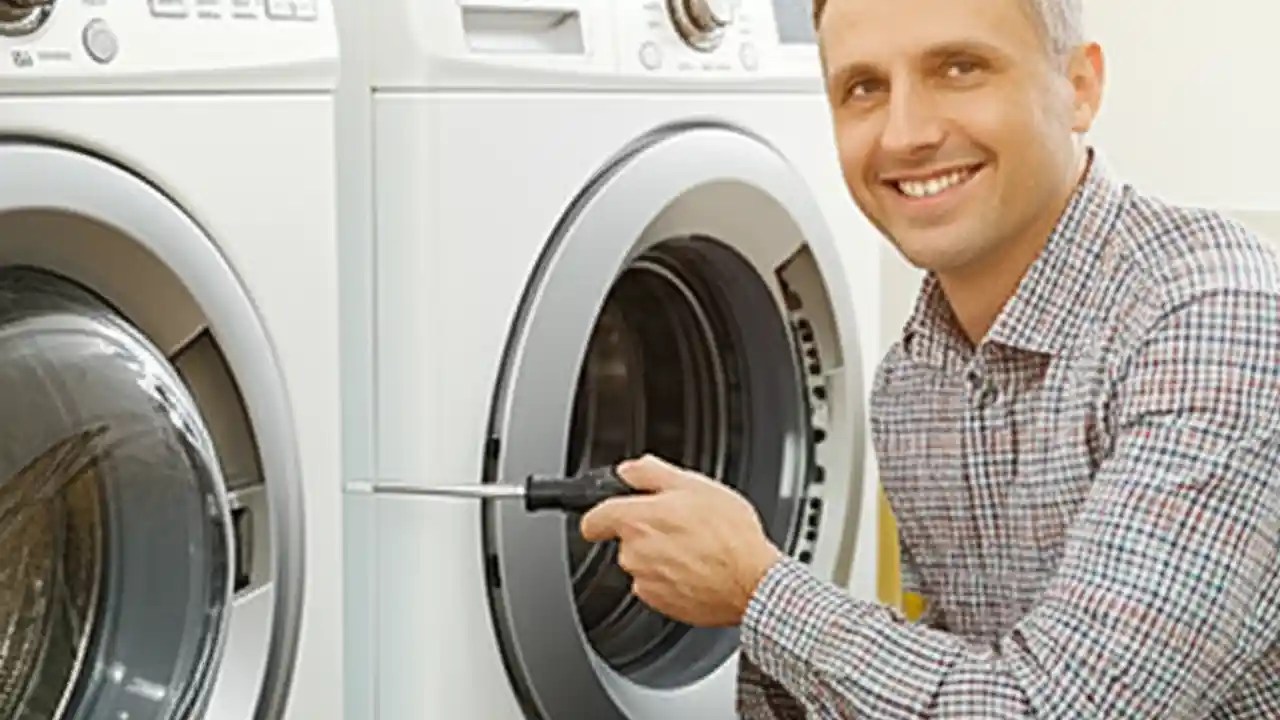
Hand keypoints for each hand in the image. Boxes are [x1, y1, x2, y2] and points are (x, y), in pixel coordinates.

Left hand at [579, 454, 783, 626]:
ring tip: (695, 547)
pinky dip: (671, 578)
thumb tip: (628, 470)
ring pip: (642, 563)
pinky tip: (696, 568)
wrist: (752, 582)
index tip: (610, 515)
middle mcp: (634, 554)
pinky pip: (656, 586)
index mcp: (636, 521)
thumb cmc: (730, 535)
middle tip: (680, 525)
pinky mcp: (660, 604)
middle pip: (625, 540)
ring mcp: (645, 582)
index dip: (602, 515)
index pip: (593, 520)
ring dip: (660, 556)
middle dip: (647, 532)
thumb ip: (651, 473)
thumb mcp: (695, 485)